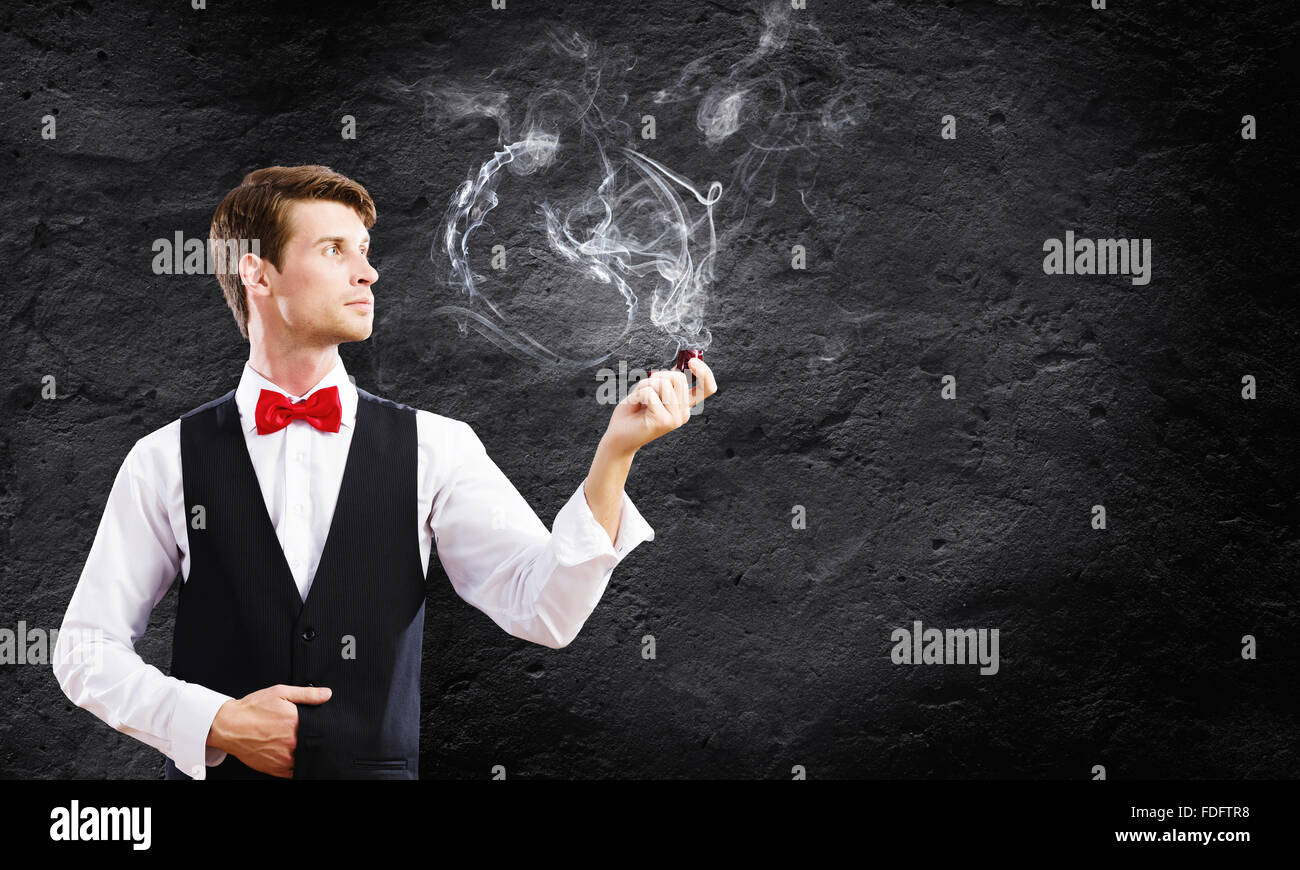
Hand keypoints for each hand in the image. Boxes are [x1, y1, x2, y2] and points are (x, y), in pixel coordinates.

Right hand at [207, 684, 331, 777]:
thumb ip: (307, 694)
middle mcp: (291, 743)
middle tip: (311, 735)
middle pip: (314, 745)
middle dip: (316, 740)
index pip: (321, 729)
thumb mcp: (280, 693)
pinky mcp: (275, 769)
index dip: (325, 728)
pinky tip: (295, 756)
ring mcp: (284, 758)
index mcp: (295, 723)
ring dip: (307, 754)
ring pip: (306, 759)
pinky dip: (297, 766)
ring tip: (302, 745)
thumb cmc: (252, 708)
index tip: (325, 726)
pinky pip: (294, 772)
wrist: (228, 725)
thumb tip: (327, 694)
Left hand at [600, 357, 718, 456]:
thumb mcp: (654, 391)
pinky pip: (650, 393)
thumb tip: (681, 363)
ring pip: (663, 383)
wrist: (618, 437)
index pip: (708, 388)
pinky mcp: (663, 421)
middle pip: (678, 378)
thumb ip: (669, 381)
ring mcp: (675, 418)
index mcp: (685, 406)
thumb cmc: (634, 411)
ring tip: (639, 398)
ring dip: (645, 385)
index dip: (704, 372)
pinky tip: (635, 404)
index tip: (691, 362)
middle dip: (657, 375)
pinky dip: (638, 393)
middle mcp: (684, 413)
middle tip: (646, 388)